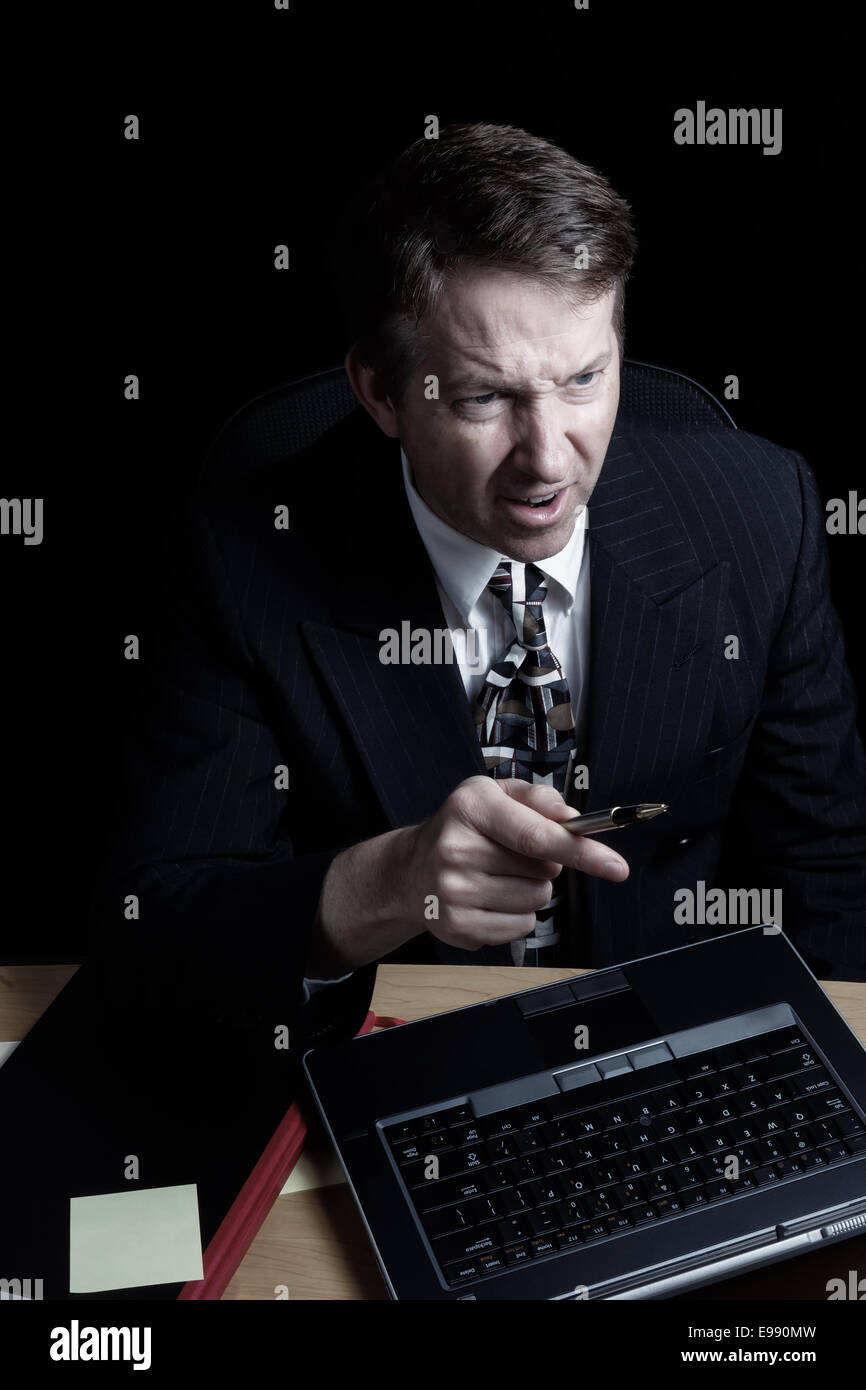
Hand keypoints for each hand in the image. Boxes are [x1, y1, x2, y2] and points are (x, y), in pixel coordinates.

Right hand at [402, 775, 628, 952]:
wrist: (411, 869)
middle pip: (543, 873)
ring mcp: (453, 892)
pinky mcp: (456, 926)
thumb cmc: (464, 828)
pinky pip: (520, 927)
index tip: (615, 866)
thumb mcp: (496, 795)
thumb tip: (572, 819)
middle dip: (544, 865)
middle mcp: (456, 849)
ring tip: (498, 876)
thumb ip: (539, 799)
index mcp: (470, 807)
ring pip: (535, 902)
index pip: (536, 835)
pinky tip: (490, 899)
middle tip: (512, 855)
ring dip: (530, 891)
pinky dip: (516, 915)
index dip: (582, 851)